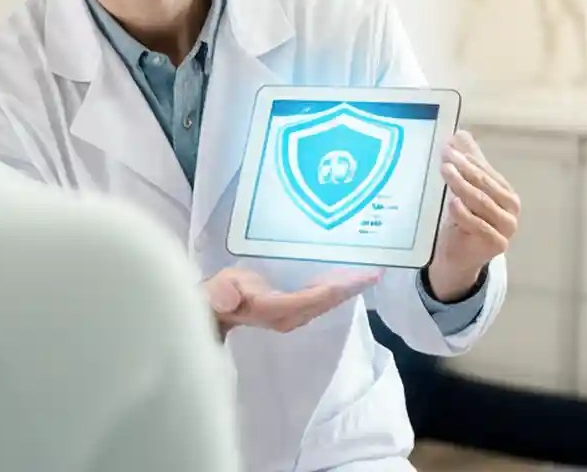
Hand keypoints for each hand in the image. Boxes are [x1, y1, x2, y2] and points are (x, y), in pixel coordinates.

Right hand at [203, 266, 381, 339]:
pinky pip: (321, 298)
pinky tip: (349, 276)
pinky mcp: (294, 310)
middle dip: (350, 287)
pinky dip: (337, 288)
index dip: (335, 288)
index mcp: (274, 308)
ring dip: (347, 288)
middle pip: (326, 301)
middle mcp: (290, 316)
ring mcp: (294, 315)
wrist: (211, 313)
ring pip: (326, 302)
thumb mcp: (213, 292)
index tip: (359, 276)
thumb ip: (220, 294)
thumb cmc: (215, 297)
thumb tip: (228, 297)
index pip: (311, 298)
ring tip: (369, 272)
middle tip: (375, 272)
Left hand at [428, 130, 520, 301]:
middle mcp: (511, 210)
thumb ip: (467, 164)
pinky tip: (453, 202)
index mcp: (506, 194)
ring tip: (446, 171)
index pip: (487, 172)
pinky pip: (479, 225)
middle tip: (446, 156)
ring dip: (462, 185)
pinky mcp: (496, 245)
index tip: (449, 147)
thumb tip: (460, 134)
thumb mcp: (464, 189)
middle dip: (464, 168)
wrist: (460, 256)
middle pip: (485, 185)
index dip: (468, 158)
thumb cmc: (464, 221)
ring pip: (482, 202)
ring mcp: (506, 228)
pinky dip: (465, 213)